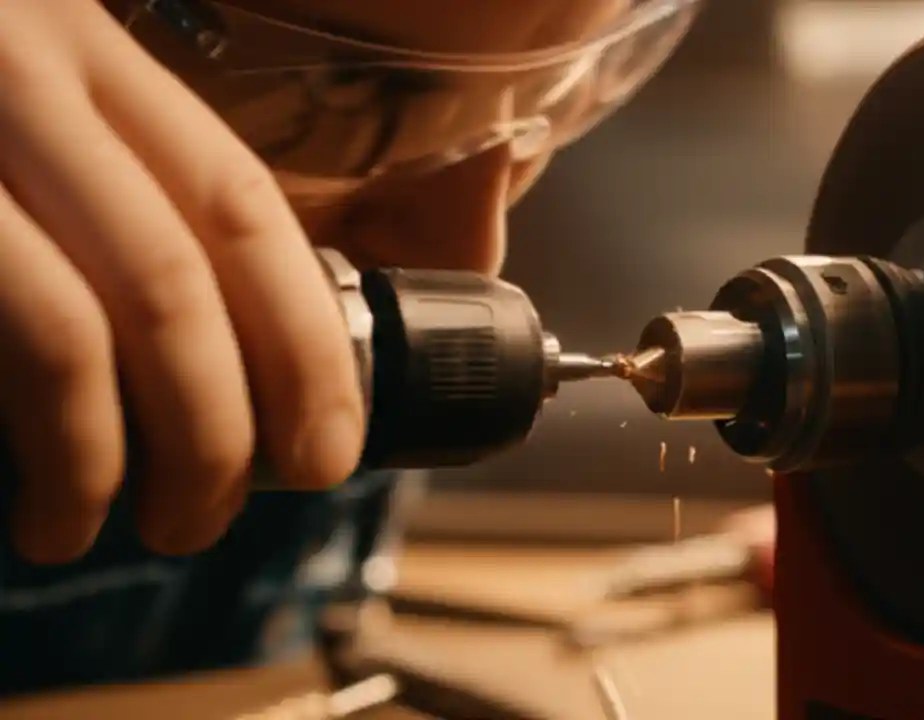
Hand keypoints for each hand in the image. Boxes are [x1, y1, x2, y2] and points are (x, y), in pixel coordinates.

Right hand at [0, 0, 363, 561]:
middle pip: (173, 284)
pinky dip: (17, 437)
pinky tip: (13, 492)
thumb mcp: (34, 118)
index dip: (304, 346)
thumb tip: (240, 363)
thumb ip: (116, 196)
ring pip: (63, 330)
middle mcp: (11, 72)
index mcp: (84, 50)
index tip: (326, 451)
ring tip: (84, 532)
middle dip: (213, 435)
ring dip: (96, 465)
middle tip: (206, 521)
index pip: (243, 207)